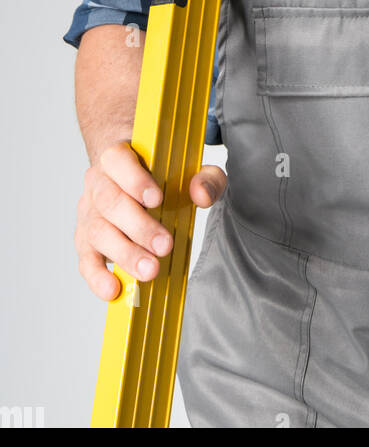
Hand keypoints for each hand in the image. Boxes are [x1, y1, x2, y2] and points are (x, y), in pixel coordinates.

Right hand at [74, 140, 226, 300]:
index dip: (135, 180)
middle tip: (165, 245)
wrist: (130, 179)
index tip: (157, 199)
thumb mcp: (190, 169)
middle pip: (109, 202)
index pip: (119, 162)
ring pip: (97, 232)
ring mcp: (88, 213)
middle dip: (138, 227)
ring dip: (125, 253)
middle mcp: (98, 183)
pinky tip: (115, 289)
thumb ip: (205, 177)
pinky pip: (86, 260)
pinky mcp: (86, 241)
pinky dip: (98, 277)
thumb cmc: (161, 174)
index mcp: (118, 157)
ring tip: (151, 269)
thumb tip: (201, 195)